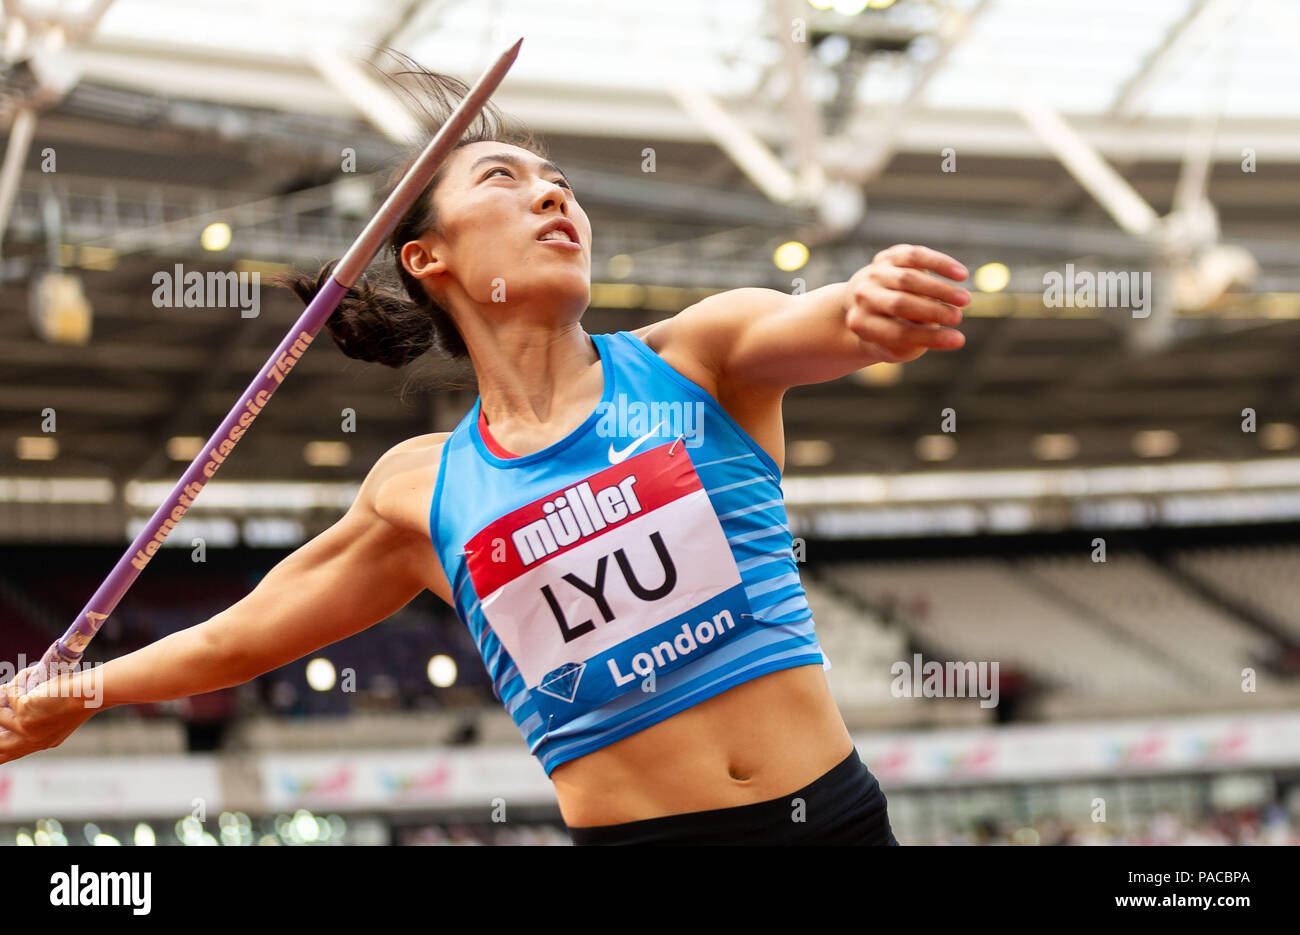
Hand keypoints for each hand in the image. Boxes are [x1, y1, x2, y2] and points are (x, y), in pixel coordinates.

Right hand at [0, 665, 99, 764]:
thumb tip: (6, 709)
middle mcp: (33, 741)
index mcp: (42, 742)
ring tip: (16, 683)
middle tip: (1, 706)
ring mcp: (27, 728)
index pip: (7, 755)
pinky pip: (10, 694)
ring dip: (4, 695)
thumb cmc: (80, 695)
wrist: (92, 691)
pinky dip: (19, 680)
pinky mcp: (25, 712)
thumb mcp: (56, 715)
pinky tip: (30, 673)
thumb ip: (32, 720)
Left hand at [845, 244, 969, 363]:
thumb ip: (918, 340)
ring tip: (965, 301)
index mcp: (861, 323)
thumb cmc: (890, 329)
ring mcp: (874, 273)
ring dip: (940, 289)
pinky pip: (915, 256)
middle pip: (900, 304)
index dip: (930, 337)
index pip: (898, 333)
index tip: (959, 341)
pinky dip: (940, 264)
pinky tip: (962, 274)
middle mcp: (863, 296)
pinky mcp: (889, 256)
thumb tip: (953, 338)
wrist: (867, 302)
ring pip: (909, 279)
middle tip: (958, 318)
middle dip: (934, 312)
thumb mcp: (898, 344)